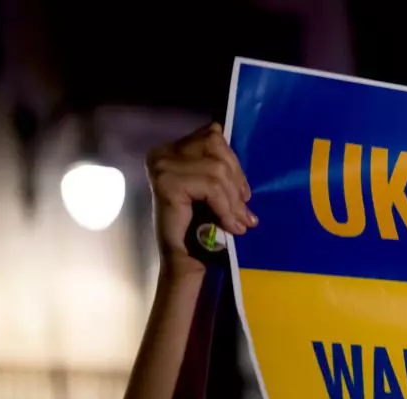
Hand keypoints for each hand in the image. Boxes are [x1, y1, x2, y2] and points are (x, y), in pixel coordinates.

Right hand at [146, 123, 255, 276]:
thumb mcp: (212, 187)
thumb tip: (221, 129)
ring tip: (240, 222)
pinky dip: (226, 208)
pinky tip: (231, 226)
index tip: (244, 194)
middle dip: (237, 182)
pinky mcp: (167, 183)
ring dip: (234, 201)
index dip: (234, 164)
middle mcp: (162, 152)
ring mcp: (161, 166)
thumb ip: (216, 162)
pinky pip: (211, 187)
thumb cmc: (200, 226)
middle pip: (216, 148)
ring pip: (217, 170)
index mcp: (171, 149)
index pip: (212, 136)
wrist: (184, 261)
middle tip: (245, 212)